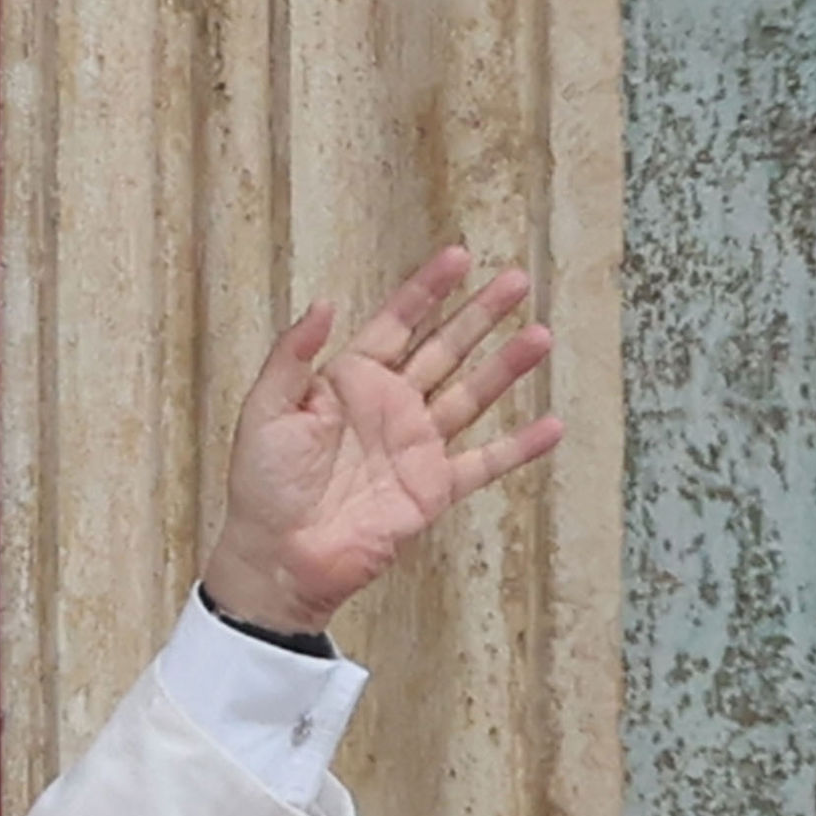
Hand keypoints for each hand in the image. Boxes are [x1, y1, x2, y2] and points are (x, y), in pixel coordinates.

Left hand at [196, 243, 563, 634]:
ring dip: (506, 367)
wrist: (279, 559)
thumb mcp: (265, 411)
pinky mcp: (433, 489)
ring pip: (472, 396)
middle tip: (516, 280)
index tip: (459, 256)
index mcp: (349, 382)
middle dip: (481, 314)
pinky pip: (484, 463)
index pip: (396, 324)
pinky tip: (552, 425)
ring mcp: (415, 447)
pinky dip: (519, 448)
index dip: (426, 290)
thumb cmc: (262, 487)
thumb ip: (293, 356)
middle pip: (445, 349)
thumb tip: (325, 303)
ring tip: (540, 335)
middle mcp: (389, 407)